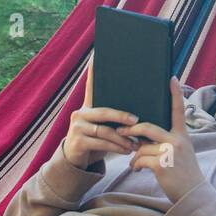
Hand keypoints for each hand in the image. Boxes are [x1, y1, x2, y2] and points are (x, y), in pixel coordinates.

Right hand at [62, 55, 141, 170]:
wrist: (76, 160)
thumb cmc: (96, 140)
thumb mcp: (104, 127)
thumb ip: (114, 118)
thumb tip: (139, 111)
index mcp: (88, 106)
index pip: (91, 86)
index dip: (93, 71)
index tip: (96, 55)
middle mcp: (80, 113)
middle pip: (104, 112)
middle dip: (122, 116)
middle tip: (136, 120)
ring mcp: (77, 127)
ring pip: (104, 131)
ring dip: (122, 138)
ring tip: (136, 143)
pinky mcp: (77, 141)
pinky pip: (101, 143)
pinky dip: (116, 147)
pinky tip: (126, 151)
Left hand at [126, 76, 206, 202]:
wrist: (193, 195)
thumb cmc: (183, 174)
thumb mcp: (179, 153)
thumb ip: (164, 142)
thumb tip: (140, 138)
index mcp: (182, 135)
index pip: (178, 110)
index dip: (175, 94)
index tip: (171, 78)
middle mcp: (178, 140)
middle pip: (148, 127)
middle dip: (131, 130)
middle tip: (120, 132)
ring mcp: (171, 152)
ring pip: (141, 147)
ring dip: (135, 155)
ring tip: (135, 162)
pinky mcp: (163, 165)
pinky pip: (140, 159)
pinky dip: (136, 165)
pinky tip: (137, 170)